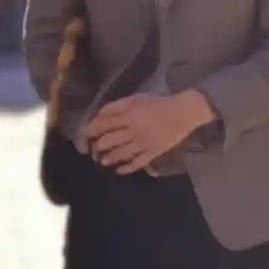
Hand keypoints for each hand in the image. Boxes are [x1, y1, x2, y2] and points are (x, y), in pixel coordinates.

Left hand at [83, 91, 213, 174]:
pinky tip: (119, 170)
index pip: (103, 124)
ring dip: (109, 158)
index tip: (86, 134)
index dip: (91, 130)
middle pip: (109, 141)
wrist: (183, 113)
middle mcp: (132, 131)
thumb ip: (117, 106)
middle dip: (98, 146)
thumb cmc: (159, 103)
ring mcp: (142, 144)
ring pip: (120, 154)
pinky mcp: (152, 153)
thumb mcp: (136, 98)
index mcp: (128, 115)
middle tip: (94, 149)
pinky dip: (126, 168)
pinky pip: (136, 163)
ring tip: (103, 161)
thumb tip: (100, 115)